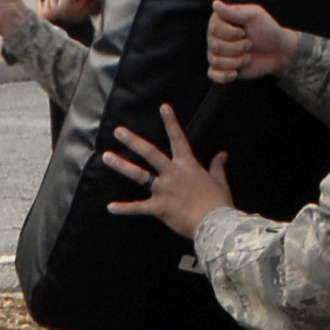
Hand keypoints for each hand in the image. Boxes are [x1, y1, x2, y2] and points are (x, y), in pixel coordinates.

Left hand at [41, 0, 108, 24]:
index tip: (86, 0)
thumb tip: (40, 14)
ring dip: (74, 11)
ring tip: (91, 0)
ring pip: (56, 6)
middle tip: (90, 2)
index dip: (67, 8)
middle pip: (50, 2)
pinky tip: (91, 0)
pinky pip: (63, 7)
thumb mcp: (79, 3)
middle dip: (69, 11)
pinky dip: (78, 11)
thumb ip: (59, 8)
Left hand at [102, 106, 233, 238]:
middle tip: (118, 131)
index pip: (178, 139)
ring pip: (139, 175)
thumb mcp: (219, 181)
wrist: (215, 222)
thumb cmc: (219, 202)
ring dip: (122, 165)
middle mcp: (172, 174)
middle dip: (133, 141)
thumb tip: (223, 154)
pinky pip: (138, 207)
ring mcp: (163, 190)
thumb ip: (218, 166)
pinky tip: (110, 208)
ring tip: (106, 157)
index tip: (163, 107)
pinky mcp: (159, 207)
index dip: (171, 122)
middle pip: (150, 153)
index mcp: (187, 165)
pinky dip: (124, 209)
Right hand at [206, 0, 292, 81]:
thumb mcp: (253, 15)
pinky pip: (213, 75)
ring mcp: (217, 53)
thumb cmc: (266, 29)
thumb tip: (215, 3)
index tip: (244, 32)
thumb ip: (233, 12)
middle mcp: (215, 37)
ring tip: (248, 57)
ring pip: (216, 61)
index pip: (214, 28)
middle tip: (250, 44)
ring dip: (237, 61)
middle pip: (215, 46)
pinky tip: (235, 73)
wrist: (277, 51)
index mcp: (220, 21)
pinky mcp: (221, 69)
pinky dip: (223, 76)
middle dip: (237, 48)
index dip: (231, 33)